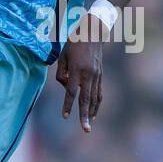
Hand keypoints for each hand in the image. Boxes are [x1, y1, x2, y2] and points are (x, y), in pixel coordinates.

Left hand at [55, 16, 106, 131]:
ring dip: (91, 113)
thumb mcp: (63, 55)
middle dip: (84, 115)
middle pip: (86, 99)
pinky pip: (99, 92)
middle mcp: (88, 74)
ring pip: (94, 98)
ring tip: (88, 125)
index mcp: (77, 69)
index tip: (65, 116)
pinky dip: (97, 104)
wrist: (93, 32)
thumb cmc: (74, 43)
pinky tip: (94, 112)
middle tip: (85, 130)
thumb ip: (61, 73)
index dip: (67, 104)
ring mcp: (96, 75)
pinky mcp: (101, 75)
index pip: (71, 91)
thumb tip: (66, 87)